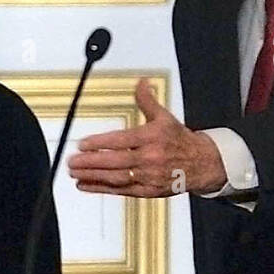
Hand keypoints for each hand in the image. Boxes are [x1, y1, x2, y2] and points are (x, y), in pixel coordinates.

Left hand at [67, 78, 225, 196]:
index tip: (82, 144)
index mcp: (151, 138)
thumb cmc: (179, 140)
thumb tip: (141, 83)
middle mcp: (149, 158)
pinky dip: (101, 188)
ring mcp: (148, 176)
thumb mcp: (164, 117)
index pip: (120, 141)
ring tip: (75, 173)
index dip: (99, 143)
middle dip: (90, 162)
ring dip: (92, 176)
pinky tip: (85, 185)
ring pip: (115, 177)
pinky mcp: (147, 191)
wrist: (201, 164)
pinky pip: (120, 190)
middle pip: (115, 161)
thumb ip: (147, 101)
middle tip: (72, 161)